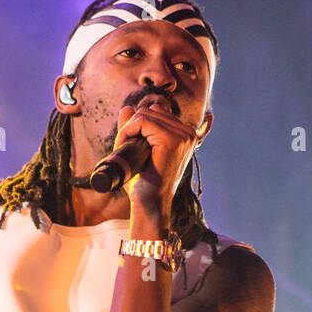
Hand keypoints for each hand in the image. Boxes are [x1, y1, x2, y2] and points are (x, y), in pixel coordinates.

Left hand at [113, 98, 200, 220]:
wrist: (149, 203)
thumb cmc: (144, 182)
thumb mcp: (138, 150)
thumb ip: (133, 128)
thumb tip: (127, 108)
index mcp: (184, 135)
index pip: (158, 111)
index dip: (138, 124)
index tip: (128, 143)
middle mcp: (187, 133)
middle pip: (152, 109)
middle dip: (132, 125)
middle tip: (123, 147)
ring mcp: (182, 135)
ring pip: (145, 114)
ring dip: (128, 129)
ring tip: (124, 148)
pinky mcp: (171, 140)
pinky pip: (142, 121)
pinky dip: (127, 131)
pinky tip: (124, 144)